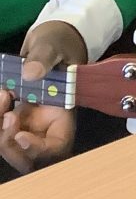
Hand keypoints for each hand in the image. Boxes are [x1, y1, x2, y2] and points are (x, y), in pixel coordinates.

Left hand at [0, 20, 86, 174]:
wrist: (48, 42)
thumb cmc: (60, 42)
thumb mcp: (54, 44)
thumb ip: (44, 57)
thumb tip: (31, 72)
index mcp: (65, 117)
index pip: (57, 148)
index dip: (38, 150)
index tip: (21, 136)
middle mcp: (47, 128)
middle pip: (29, 156)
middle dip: (10, 143)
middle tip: (7, 116)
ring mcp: (29, 125)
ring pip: (10, 145)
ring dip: (0, 129)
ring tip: (3, 96)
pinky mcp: (14, 120)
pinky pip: (2, 128)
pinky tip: (2, 95)